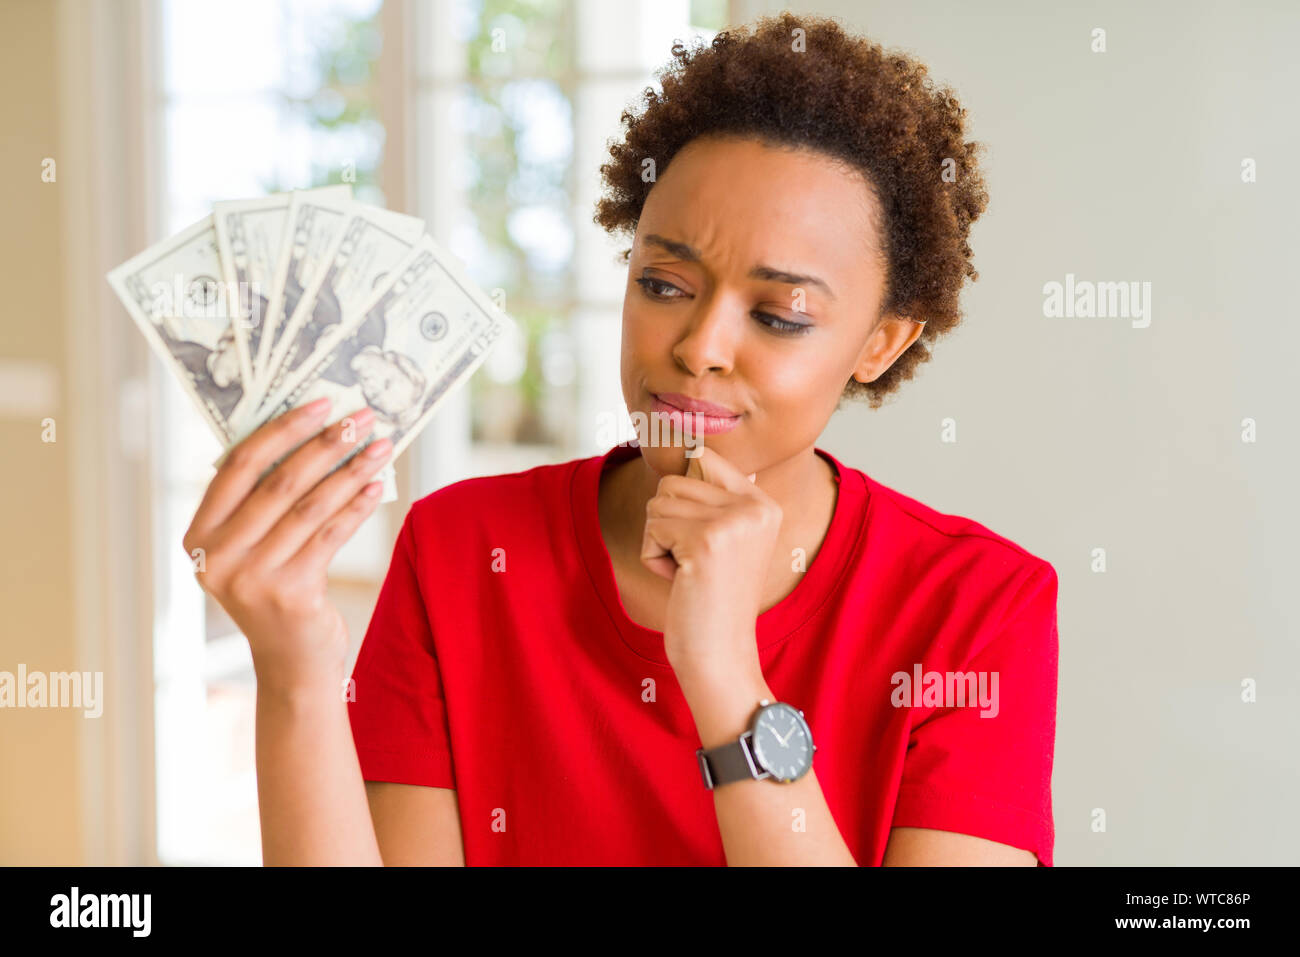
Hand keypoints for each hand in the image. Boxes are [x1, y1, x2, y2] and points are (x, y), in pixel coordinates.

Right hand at [181, 398, 393, 693]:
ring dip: (350, 472)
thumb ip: (264, 503)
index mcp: (199, 535)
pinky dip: (356, 506)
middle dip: (324, 445)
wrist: (293, 665)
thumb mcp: (255, 548)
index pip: (238, 466)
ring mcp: (251, 578)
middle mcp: (217, 556)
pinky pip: (330, 536)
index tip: (321, 403)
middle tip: (360, 418)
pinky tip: (376, 486)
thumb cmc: (278, 592)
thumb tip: (314, 433)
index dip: (281, 430)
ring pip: (309, 507)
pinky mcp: (290, 595)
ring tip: (379, 447)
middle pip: (278, 483)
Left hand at [640, 446, 782, 680]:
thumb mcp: (728, 539)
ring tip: (688, 571)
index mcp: (763, 503)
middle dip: (666, 522)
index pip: (704, 456)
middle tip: (693, 561)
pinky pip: (652, 529)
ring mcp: (733, 522)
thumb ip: (717, 497)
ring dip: (659, 540)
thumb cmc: (712, 598)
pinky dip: (654, 558)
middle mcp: (754, 507)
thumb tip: (693, 445)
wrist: (719, 652)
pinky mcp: (706, 541)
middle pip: (673, 482)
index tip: (692, 530)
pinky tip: (681, 580)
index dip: (681, 490)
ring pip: (658, 503)